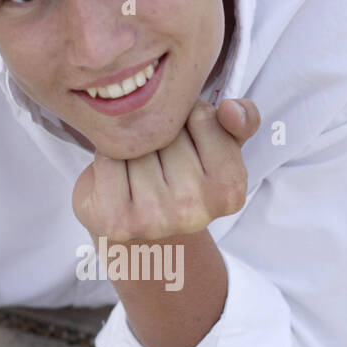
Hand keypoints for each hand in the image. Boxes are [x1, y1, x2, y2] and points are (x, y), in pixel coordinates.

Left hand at [72, 98, 260, 243]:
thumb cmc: (183, 179)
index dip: (186, 119)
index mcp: (229, 190)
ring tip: (138, 170)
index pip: (201, 116)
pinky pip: (105, 159)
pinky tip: (116, 178)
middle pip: (164, 129)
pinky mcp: (115, 221)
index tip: (187, 143)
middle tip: (159, 160)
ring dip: (130, 145)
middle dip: (157, 132)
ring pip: (133, 142)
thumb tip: (231, 109)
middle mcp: (195, 210)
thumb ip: (241, 121)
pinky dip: (105, 159)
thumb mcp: (222, 149)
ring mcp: (154, 219)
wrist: (147, 237)